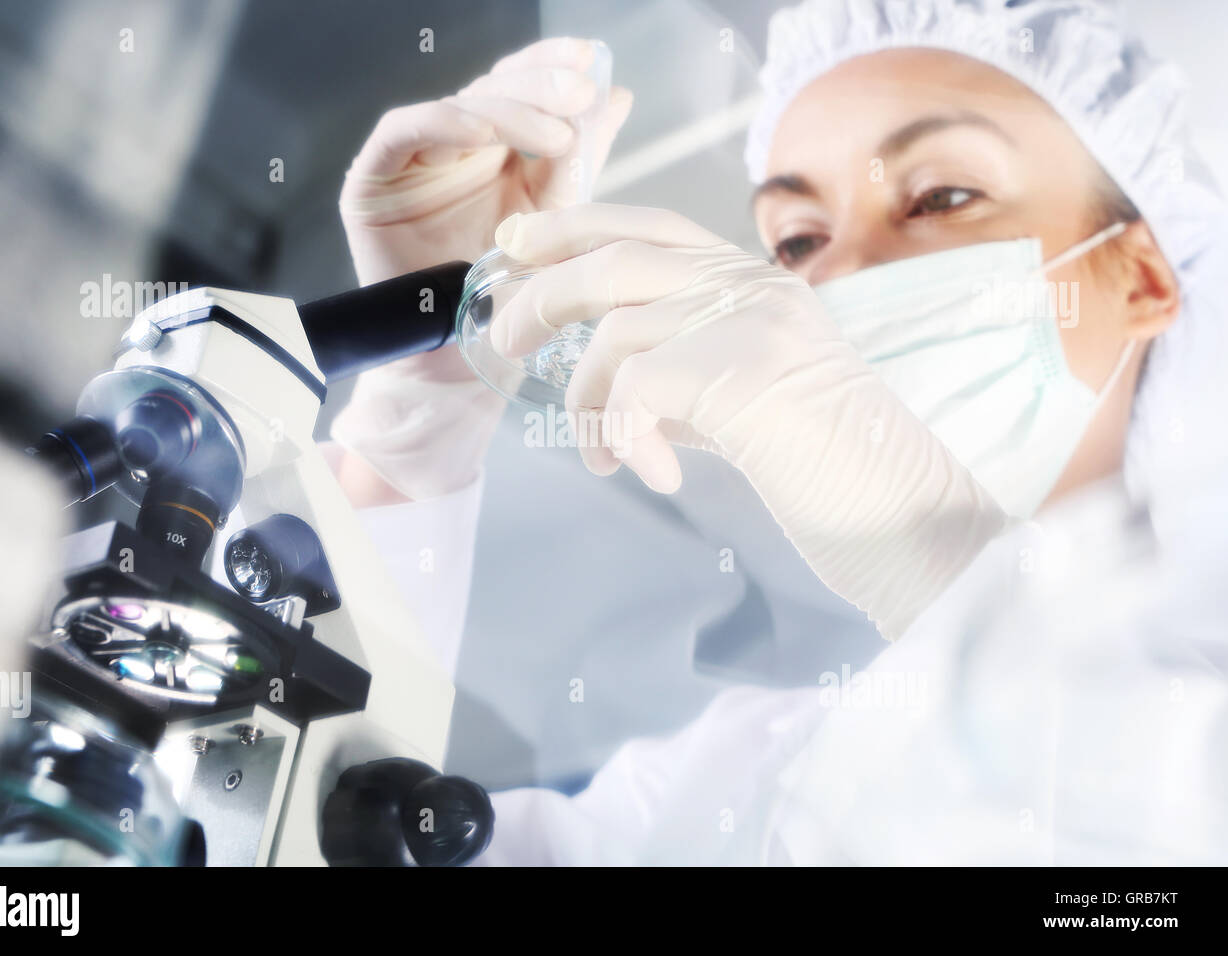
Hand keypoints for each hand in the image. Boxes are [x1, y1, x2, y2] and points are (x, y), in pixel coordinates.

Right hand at [331, 38, 632, 503]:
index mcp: (496, 151)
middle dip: (540, 84)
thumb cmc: (506, 303)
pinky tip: (482, 134)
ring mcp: (413, 162)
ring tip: (554, 135)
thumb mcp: (557, 224)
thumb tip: (615, 97)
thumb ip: (579, 163)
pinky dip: (443, 125)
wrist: (458, 366)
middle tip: (579, 94)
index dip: (553, 63)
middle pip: (493, 88)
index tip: (594, 61)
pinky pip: (402, 132)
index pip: (523, 86)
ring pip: (458, 106)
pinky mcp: (372, 181)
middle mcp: (452, 148)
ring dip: (509, 110)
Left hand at [490, 204, 1008, 638]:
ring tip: (603, 460)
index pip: (651, 226)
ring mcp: (750, 322)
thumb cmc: (822, 467)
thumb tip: (599, 371)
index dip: (576, 227)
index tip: (517, 245)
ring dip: (585, 403)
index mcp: (754, 284)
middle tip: (508, 338)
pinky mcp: (742, 370)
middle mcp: (753, 288)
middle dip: (545, 295)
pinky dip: (623, 434)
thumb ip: (683, 366)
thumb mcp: (741, 397)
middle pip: (616, 259)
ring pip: (616, 332)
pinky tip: (650, 474)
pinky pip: (634, 388)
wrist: (905, 514)